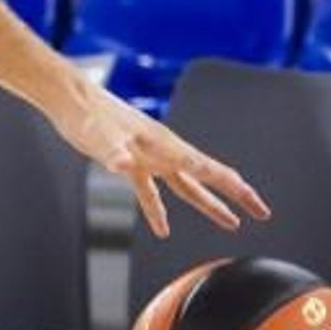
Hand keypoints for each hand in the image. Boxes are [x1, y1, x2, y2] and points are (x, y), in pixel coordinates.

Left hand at [54, 80, 269, 236]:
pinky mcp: (130, 162)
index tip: (258, 208)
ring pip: (186, 187)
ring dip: (207, 206)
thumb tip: (122, 163)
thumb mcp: (102, 136)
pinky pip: (151, 192)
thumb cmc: (87, 113)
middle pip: (209, 179)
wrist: (70, 100)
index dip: (237, 191)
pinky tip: (162, 229)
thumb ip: (114, 151)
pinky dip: (158, 210)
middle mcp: (164, 152)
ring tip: (229, 223)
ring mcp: (149, 157)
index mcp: (167, 146)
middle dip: (235, 198)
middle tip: (260, 213)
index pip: (211, 172)